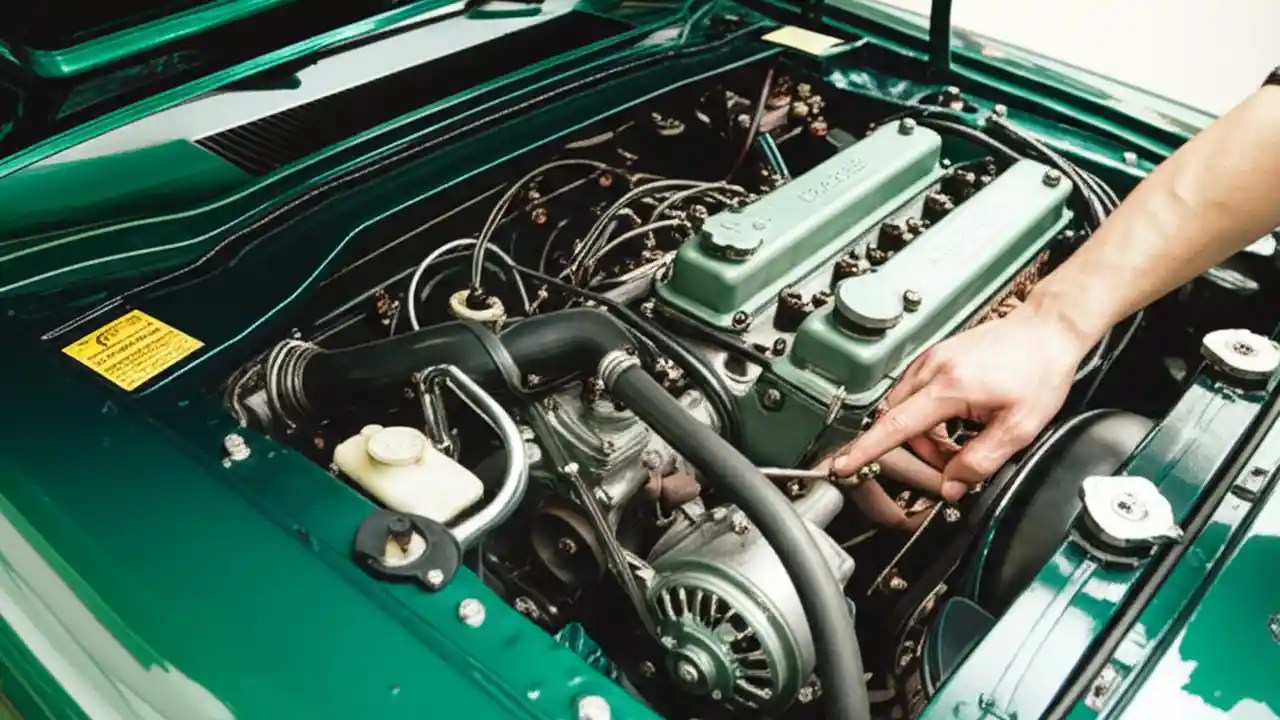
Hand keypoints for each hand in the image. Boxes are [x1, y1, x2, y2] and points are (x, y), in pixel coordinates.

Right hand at [828, 305, 1093, 501]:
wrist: (1047, 330)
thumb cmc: (1039, 370)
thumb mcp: (1020, 427)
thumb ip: (981, 461)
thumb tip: (953, 486)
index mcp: (949, 386)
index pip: (897, 425)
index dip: (867, 449)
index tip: (843, 464)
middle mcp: (931, 369)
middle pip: (898, 422)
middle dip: (916, 451)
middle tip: (953, 463)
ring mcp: (930, 361)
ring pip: (903, 410)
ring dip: (923, 435)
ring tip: (959, 442)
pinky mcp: (934, 358)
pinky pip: (914, 396)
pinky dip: (926, 418)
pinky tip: (955, 422)